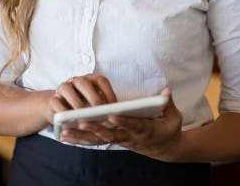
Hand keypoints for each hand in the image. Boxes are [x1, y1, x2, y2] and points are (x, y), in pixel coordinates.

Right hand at [43, 74, 117, 124]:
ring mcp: (63, 88)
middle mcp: (76, 81)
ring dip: (76, 103)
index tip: (114, 107)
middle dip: (92, 97)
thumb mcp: (95, 106)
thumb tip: (116, 116)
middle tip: (99, 111)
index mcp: (90, 80)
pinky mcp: (52, 99)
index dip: (108, 93)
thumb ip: (103, 108)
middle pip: (84, 82)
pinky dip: (62, 112)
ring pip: (67, 89)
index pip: (101, 81)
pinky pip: (56, 102)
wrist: (61, 110)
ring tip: (83, 117)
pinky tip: (69, 121)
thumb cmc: (84, 108)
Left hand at [61, 87, 183, 161]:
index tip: (111, 115)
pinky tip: (65, 136)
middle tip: (81, 121)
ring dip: (82, 136)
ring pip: (99, 140)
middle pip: (111, 134)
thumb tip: (166, 91)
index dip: (122, 121)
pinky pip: (95, 142)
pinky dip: (80, 140)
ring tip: (66, 131)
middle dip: (96, 128)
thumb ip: (168, 104)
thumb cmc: (168, 129)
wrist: (165, 148)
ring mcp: (121, 140)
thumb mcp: (174, 118)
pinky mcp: (114, 140)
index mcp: (146, 130)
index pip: (133, 125)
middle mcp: (130, 136)